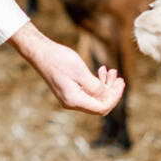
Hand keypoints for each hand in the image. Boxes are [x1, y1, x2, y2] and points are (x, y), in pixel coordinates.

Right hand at [8, 22, 124, 114]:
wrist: (40, 52)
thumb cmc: (58, 59)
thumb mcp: (81, 71)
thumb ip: (95, 87)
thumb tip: (107, 96)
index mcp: (74, 100)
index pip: (101, 108)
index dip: (114, 98)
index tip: (121, 84)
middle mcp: (72, 102)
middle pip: (99, 104)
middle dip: (111, 91)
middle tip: (120, 78)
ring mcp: (70, 97)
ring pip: (94, 96)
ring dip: (105, 85)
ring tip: (111, 71)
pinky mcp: (69, 90)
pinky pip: (87, 91)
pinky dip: (96, 82)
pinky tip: (100, 71)